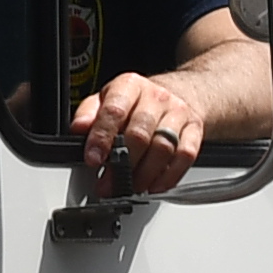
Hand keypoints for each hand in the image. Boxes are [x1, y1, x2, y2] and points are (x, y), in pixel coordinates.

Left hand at [73, 67, 206, 198]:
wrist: (181, 92)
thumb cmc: (138, 101)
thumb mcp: (108, 98)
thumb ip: (90, 113)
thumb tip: (78, 128)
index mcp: (130, 85)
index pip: (114, 110)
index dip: (101, 137)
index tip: (93, 159)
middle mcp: (156, 96)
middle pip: (140, 133)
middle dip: (122, 165)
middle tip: (108, 183)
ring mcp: (178, 112)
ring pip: (162, 147)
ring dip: (144, 175)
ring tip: (130, 187)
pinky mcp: (195, 129)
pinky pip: (185, 156)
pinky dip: (169, 176)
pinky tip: (155, 185)